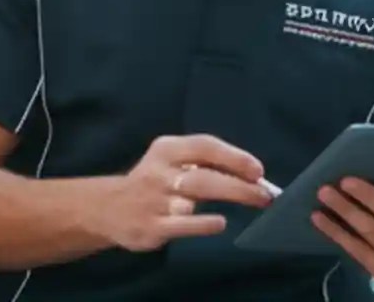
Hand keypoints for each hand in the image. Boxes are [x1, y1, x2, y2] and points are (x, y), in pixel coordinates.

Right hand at [104, 134, 273, 251]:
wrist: (108, 209)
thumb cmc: (155, 182)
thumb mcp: (172, 161)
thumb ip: (204, 164)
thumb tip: (252, 175)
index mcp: (168, 149)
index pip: (205, 146)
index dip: (234, 156)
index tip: (258, 170)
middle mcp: (159, 172)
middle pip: (204, 175)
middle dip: (239, 184)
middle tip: (265, 194)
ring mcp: (154, 200)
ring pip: (194, 197)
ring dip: (228, 196)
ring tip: (255, 201)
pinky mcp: (151, 226)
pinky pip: (182, 225)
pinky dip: (203, 224)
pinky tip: (220, 223)